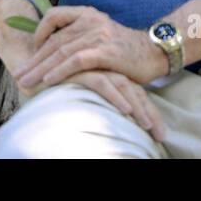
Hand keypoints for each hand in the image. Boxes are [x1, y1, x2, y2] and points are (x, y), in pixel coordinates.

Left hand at [12, 5, 166, 89]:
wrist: (154, 51)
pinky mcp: (106, 52)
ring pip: (61, 51)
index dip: (40, 32)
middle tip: (18, 73)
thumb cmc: (124, 47)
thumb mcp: (100, 33)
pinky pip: (76, 61)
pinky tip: (49, 81)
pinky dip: (59, 71)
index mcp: (88, 13)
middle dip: (34, 59)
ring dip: (41, 68)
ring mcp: (99, 35)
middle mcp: (91, 20)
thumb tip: (55, 49)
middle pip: (54, 39)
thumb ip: (81, 35)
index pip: (55, 15)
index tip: (32, 50)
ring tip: (26, 82)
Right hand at [39, 70, 166, 141]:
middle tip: (161, 135)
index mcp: (111, 73)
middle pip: (135, 91)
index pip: (135, 92)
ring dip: (139, 109)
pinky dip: (116, 98)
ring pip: (124, 88)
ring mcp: (96, 66)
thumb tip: (121, 122)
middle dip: (150, 113)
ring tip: (150, 129)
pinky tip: (126, 111)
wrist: (38, 65)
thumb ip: (103, 97)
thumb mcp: (88, 91)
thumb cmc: (62, 82)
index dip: (148, 111)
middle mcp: (106, 68)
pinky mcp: (83, 68)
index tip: (160, 132)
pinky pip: (103, 84)